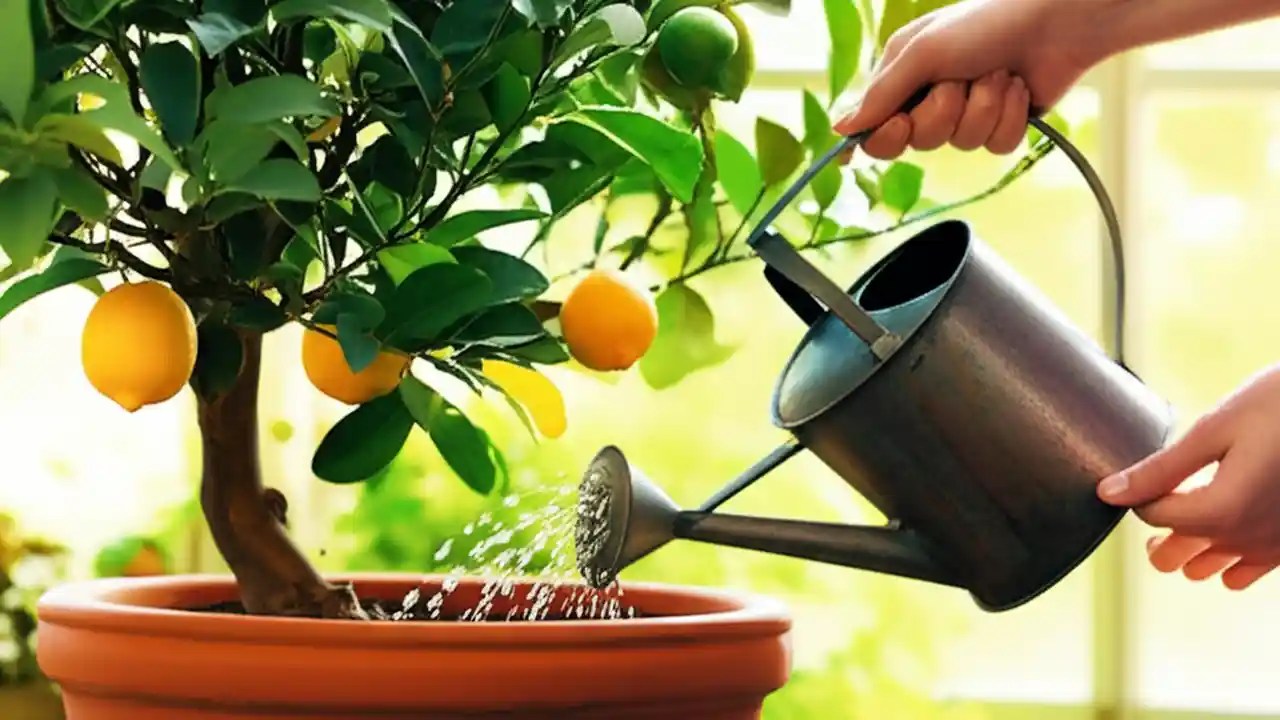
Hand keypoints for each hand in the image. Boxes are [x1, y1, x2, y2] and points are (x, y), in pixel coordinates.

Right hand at [831, 0, 1106, 159]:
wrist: (1056, 21)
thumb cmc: (985, 23)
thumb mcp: (923, 52)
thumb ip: (881, 95)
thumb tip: (840, 130)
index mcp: (904, 76)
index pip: (875, 129)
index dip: (884, 136)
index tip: (900, 126)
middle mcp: (931, 97)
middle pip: (919, 141)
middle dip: (943, 112)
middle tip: (958, 81)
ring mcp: (968, 113)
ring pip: (960, 144)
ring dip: (983, 108)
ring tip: (998, 74)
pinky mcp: (1003, 125)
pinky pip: (995, 146)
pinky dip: (1010, 117)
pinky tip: (1020, 88)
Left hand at [1096, 364, 1279, 589]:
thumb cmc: (1278, 408)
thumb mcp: (1214, 430)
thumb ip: (1160, 469)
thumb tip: (1108, 493)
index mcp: (1219, 511)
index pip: (1151, 516)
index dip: (1140, 491)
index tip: (1151, 468)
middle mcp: (1244, 540)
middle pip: (1169, 558)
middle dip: (1157, 529)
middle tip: (1164, 491)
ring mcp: (1269, 549)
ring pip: (1202, 571)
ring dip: (1189, 545)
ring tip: (1195, 502)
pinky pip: (1242, 574)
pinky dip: (1225, 555)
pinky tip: (1228, 520)